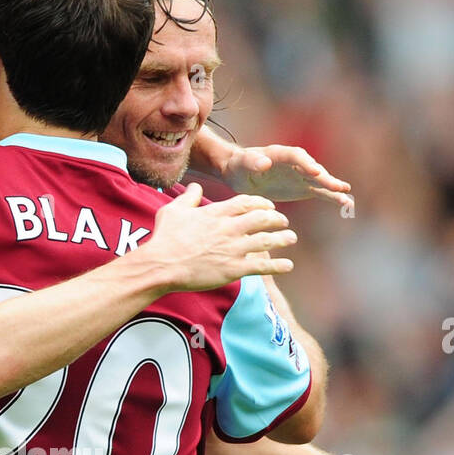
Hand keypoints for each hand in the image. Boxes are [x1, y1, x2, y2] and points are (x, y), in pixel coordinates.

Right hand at [149, 184, 296, 290]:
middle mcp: (229, 228)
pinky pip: (262, 266)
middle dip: (277, 219)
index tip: (269, 206)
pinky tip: (288, 266)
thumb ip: (189, 196)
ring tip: (291, 238)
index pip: (247, 203)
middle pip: (262, 219)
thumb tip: (196, 185)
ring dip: (282, 239)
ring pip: (266, 241)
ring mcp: (233, 249)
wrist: (162, 265)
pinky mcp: (234, 269)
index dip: (262, 204)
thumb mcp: (173, 210)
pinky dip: (278, 266)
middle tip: (284, 222)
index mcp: (217, 213)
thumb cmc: (164, 238)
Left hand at [221, 144, 351, 208]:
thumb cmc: (240, 165)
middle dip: (326, 178)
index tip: (316, 173)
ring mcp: (302, 176)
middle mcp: (295, 163)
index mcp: (280, 154)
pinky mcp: (303, 188)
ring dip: (334, 188)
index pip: (297, 157)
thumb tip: (265, 163)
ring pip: (321, 181)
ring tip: (346, 196)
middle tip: (338, 187)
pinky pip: (320, 192)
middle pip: (313, 169)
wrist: (241, 173)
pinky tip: (346, 204)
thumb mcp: (242, 163)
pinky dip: (332, 198)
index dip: (307, 164)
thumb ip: (252, 162)